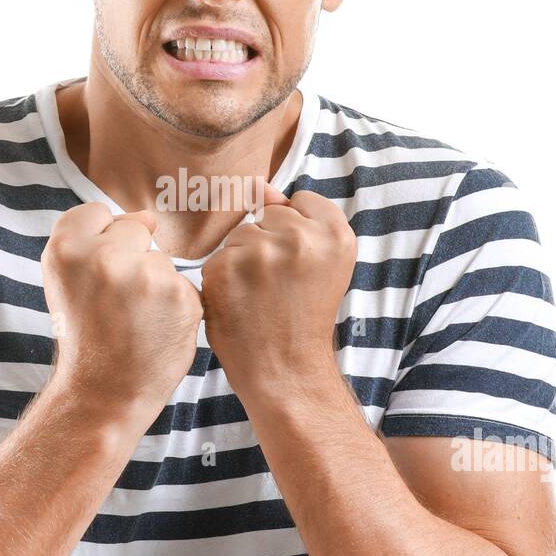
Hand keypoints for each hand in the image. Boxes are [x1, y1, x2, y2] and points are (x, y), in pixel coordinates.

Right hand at [40, 203, 203, 423]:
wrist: (104, 393)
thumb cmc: (86, 335)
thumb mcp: (66, 280)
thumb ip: (94, 238)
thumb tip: (150, 217)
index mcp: (66, 249)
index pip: (95, 212)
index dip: (98, 242)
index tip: (94, 276)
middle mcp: (105, 257)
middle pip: (135, 228)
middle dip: (130, 258)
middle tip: (115, 303)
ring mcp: (147, 275)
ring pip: (161, 259)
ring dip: (155, 284)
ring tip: (136, 320)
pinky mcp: (181, 295)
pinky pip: (183, 284)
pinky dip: (176, 305)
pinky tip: (157, 329)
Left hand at [200, 183, 357, 401]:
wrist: (286, 370)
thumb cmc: (303, 316)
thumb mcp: (321, 263)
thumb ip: (297, 219)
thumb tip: (258, 186)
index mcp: (337, 234)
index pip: (302, 201)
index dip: (297, 232)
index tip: (303, 267)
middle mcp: (302, 238)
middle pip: (269, 214)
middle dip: (270, 244)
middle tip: (281, 287)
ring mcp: (261, 253)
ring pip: (240, 234)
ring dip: (244, 260)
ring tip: (261, 297)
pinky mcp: (225, 269)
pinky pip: (218, 257)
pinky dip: (223, 280)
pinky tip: (240, 304)